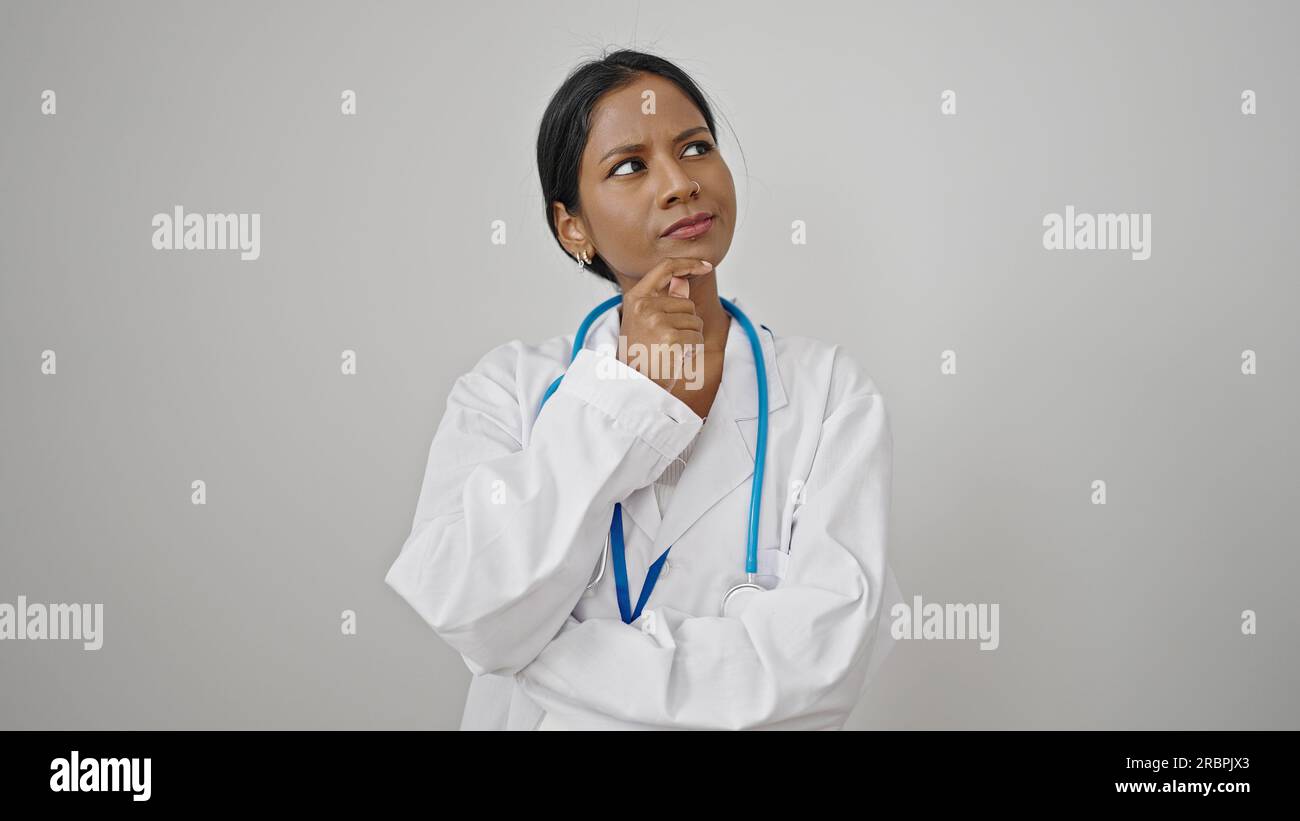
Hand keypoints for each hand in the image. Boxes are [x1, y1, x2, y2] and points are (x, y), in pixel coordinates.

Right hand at [618, 257, 712, 392]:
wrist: (632, 382)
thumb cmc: (639, 353)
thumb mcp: (645, 321)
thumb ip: (665, 300)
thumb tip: (683, 281)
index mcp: (636, 297)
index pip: (665, 268)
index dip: (688, 263)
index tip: (706, 266)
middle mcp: (645, 306)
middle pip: (687, 303)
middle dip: (688, 322)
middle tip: (669, 340)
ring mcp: (657, 321)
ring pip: (695, 321)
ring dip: (691, 337)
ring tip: (671, 349)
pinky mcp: (670, 338)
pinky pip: (697, 338)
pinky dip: (693, 349)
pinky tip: (677, 356)